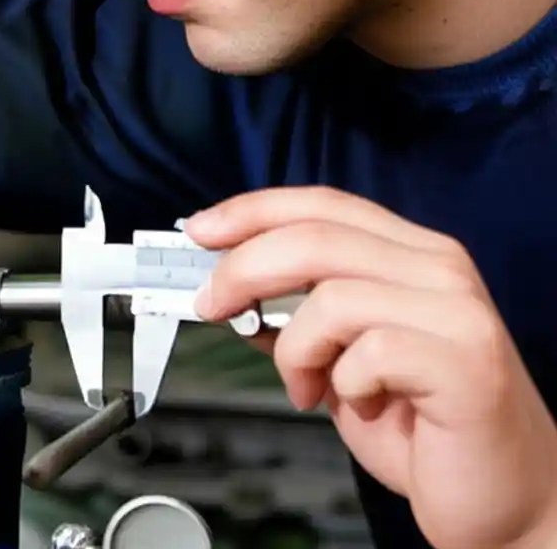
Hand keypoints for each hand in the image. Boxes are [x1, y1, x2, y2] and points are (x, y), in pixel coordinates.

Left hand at [184, 187, 556, 548]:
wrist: (502, 495)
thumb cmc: (423, 427)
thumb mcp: (338, 363)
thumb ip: (294, 321)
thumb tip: (227, 294)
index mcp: (412, 256)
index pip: (323, 205)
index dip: (253, 211)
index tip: (199, 229)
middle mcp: (440, 270)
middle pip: (315, 237)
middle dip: (242, 270)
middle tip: (212, 307)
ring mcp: (458, 312)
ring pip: (331, 297)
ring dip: (294, 350)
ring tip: (307, 387)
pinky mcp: (466, 362)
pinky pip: (367, 352)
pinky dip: (341, 383)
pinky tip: (360, 406)